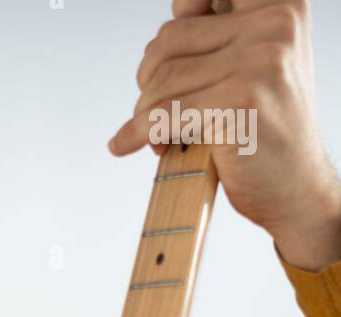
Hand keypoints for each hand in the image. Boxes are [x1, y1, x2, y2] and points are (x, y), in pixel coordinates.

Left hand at [108, 0, 340, 269]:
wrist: (296, 190)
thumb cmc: (267, 131)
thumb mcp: (254, 67)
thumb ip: (220, 35)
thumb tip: (172, 16)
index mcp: (280, 6)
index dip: (179, 15)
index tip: (167, 54)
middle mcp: (274, 25)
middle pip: (170, 39)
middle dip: (150, 79)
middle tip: (156, 110)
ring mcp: (259, 61)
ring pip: (162, 79)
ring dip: (146, 112)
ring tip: (158, 136)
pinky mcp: (239, 101)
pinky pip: (165, 113)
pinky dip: (138, 133)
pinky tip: (127, 144)